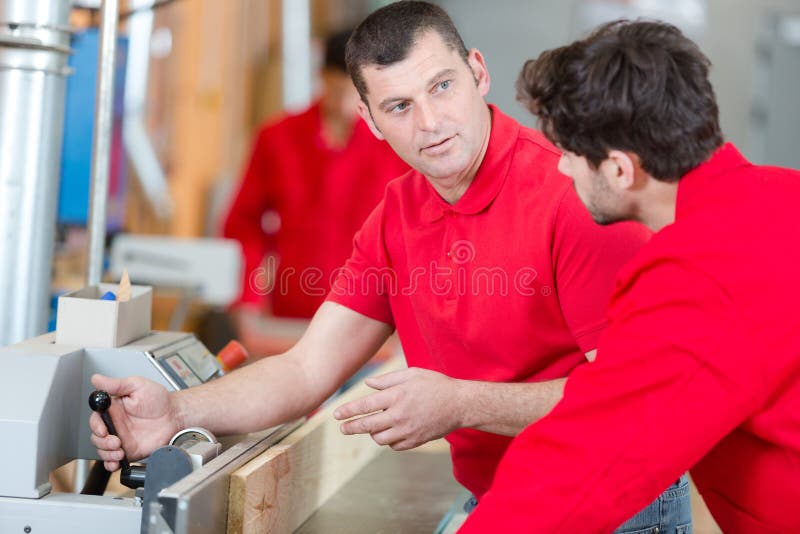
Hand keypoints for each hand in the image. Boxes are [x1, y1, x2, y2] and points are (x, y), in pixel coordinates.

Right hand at [88, 374, 180, 470]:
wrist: (175, 415)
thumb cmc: (158, 399)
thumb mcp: (137, 386)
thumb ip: (116, 384)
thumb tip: (96, 379)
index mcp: (113, 409)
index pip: (96, 419)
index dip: (96, 426)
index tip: (103, 430)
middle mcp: (115, 425)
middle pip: (96, 437)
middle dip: (102, 442)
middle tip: (116, 441)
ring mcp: (121, 439)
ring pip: (102, 449)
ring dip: (107, 453)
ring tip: (120, 451)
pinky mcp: (129, 451)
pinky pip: (113, 460)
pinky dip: (111, 463)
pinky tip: (116, 461)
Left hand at [334, 367, 463, 450]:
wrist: (460, 404)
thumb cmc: (436, 385)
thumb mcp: (412, 374)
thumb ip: (388, 380)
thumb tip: (368, 383)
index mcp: (397, 396)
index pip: (365, 406)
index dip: (348, 411)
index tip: (336, 415)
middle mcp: (399, 415)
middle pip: (367, 425)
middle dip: (351, 427)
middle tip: (343, 428)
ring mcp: (407, 430)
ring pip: (379, 439)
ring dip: (372, 433)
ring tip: (372, 427)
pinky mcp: (415, 441)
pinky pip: (394, 446)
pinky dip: (389, 441)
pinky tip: (391, 432)